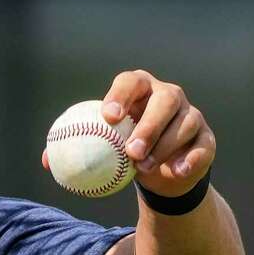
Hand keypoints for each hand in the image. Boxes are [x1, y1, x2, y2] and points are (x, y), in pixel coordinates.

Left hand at [40, 70, 215, 198]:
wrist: (160, 172)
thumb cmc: (123, 150)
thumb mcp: (101, 147)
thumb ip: (77, 149)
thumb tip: (47, 161)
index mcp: (140, 89)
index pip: (130, 82)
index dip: (120, 95)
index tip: (108, 117)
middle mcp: (168, 96)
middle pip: (164, 101)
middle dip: (148, 124)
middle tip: (130, 151)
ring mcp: (191, 115)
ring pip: (184, 124)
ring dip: (164, 147)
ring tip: (143, 168)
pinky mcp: (206, 138)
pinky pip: (202, 147)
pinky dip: (189, 159)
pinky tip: (175, 172)